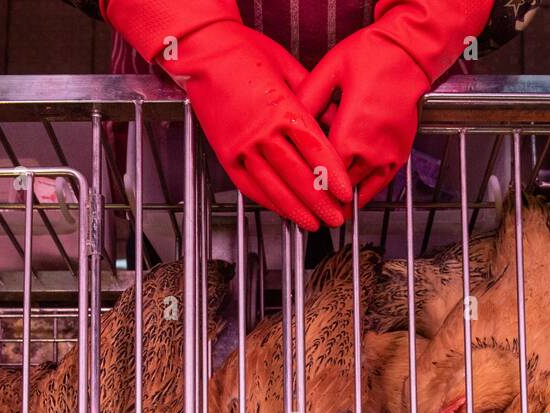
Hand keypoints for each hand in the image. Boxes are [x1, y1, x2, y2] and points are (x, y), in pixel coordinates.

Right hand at [104, 1, 351, 228]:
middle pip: (299, 176)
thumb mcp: (288, 67)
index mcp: (283, 108)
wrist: (203, 51)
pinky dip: (269, 201)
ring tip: (314, 223)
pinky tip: (283, 211)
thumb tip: (336, 122)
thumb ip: (313, 98)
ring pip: (275, 186)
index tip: (346, 193)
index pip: (316, 151)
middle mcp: (263, 132)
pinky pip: (250, 185)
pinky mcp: (226, 154)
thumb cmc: (245, 53)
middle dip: (320, 201)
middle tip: (336, 218)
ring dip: (297, 209)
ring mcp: (242, 146)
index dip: (333, 176)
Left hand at [297, 29, 424, 208]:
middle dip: (321, 197)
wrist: (408, 54)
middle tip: (303, 208)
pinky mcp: (399, 155)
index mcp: (349, 132)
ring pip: (357, 191)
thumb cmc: (371, 56)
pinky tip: (350, 201)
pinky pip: (379, 186)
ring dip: (340, 200)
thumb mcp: (329, 71)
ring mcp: (387, 155)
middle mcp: (370, 149)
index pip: (321, 173)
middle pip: (338, 188)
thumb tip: (285, 119)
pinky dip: (363, 195)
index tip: (292, 195)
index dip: (306, 186)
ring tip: (324, 210)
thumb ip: (306, 99)